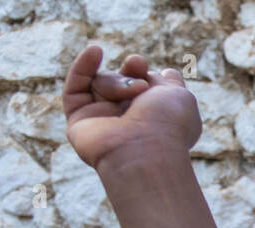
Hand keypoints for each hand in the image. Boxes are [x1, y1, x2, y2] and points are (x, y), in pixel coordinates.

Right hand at [63, 44, 202, 172]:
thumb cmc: (168, 124)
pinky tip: (95, 50)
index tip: (149, 69)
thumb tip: (165, 73)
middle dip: (130, 72)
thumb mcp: (179, 96)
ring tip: (134, 90)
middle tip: (138, 65)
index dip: (143, 72)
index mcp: (152, 117)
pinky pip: (75, 88)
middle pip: (120, 81)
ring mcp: (102, 121)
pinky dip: (83, 67)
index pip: (142, 86)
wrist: (146, 149)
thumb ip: (169, 82)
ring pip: (101, 82)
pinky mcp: (79, 121)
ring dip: (117, 82)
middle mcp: (127, 120)